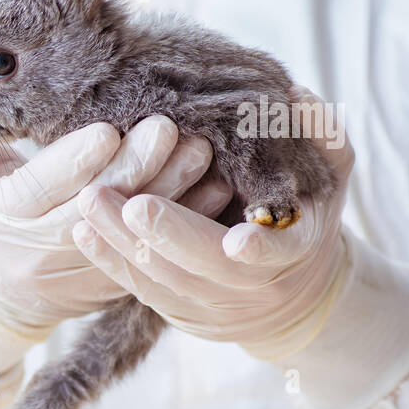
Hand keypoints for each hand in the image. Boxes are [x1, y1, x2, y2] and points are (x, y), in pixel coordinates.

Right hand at [0, 114, 216, 334]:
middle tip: (168, 128)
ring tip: (199, 151)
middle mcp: (34, 258)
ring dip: (170, 194)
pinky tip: (213, 189)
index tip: (106, 129)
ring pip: (127, 236)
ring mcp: (75, 279)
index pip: (35, 191)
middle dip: (133, 170)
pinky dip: (185, 222)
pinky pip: (152, 255)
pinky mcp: (110, 288)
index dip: (70, 163)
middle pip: (90, 213)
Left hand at [71, 88, 353, 359]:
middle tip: (129, 204)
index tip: (239, 241)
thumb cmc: (303, 211)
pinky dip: (110, 261)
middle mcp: (252, 285)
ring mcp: (210, 303)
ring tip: (90, 202)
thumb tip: (296, 98)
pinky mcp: (175, 310)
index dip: (262, 247)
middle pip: (205, 267)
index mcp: (295, 250)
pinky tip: (82, 231)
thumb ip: (319, 135)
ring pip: (163, 279)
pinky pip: (138, 288)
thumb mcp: (327, 173)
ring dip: (122, 243)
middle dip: (167, 236)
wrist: (287, 290)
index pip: (280, 252)